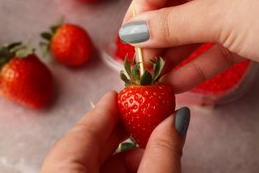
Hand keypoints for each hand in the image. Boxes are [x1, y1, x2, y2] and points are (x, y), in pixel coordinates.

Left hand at [41, 91, 189, 171]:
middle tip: (147, 116)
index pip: (82, 133)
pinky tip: (146, 169)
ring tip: (157, 150)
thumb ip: (162, 154)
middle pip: (86, 148)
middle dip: (123, 131)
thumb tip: (176, 119)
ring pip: (93, 167)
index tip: (123, 93)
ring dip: (127, 156)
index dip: (108, 110)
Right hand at [119, 0, 258, 91]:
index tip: (131, 30)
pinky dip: (198, 63)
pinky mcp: (253, 26)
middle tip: (140, 59)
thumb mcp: (222, 15)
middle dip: (159, 32)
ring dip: (176, 52)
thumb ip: (173, 24)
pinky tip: (177, 83)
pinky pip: (216, 43)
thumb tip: (133, 32)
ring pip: (197, 24)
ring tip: (154, 76)